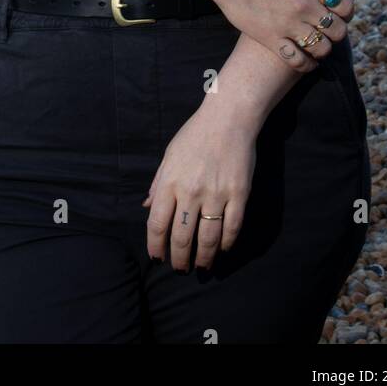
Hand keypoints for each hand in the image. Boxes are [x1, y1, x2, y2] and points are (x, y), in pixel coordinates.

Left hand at [142, 101, 256, 271]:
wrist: (228, 117)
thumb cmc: (195, 134)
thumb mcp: (169, 155)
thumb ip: (158, 183)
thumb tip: (147, 207)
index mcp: (170, 182)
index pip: (157, 224)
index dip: (156, 246)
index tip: (158, 258)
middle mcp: (191, 191)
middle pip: (182, 237)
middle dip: (180, 259)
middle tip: (181, 268)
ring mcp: (216, 194)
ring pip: (208, 239)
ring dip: (204, 258)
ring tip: (201, 267)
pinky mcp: (239, 194)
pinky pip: (232, 228)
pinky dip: (227, 244)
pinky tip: (222, 249)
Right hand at [211, 0, 352, 73]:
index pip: (346, 5)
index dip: (347, 11)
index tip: (341, 13)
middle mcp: (305, 6)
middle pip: (338, 30)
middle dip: (337, 32)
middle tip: (330, 31)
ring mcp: (289, 24)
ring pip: (322, 48)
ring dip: (324, 49)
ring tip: (319, 46)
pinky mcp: (272, 39)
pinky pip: (298, 60)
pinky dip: (306, 64)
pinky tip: (307, 61)